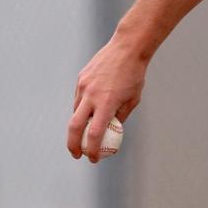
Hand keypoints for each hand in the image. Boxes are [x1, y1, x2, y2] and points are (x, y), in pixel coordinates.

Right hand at [67, 35, 147, 160]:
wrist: (126, 48)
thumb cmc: (134, 76)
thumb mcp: (132, 100)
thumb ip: (120, 116)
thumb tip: (112, 131)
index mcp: (106, 104)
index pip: (95, 134)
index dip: (92, 150)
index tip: (93, 159)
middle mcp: (91, 96)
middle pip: (75, 127)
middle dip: (73, 144)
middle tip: (77, 155)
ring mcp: (83, 86)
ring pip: (75, 112)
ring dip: (79, 125)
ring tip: (87, 131)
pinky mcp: (80, 79)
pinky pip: (78, 99)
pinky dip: (82, 108)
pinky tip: (90, 109)